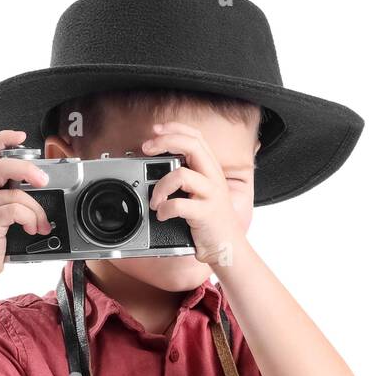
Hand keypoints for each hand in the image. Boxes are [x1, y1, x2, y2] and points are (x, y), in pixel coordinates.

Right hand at [0, 130, 53, 276]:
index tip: (21, 135)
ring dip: (36, 209)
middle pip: (1, 165)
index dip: (3, 138)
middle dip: (28, 169)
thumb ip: (12, 201)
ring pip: (15, 193)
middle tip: (43, 181)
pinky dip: (31, 219)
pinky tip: (32, 230)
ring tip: (42, 224)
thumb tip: (39, 193)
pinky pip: (15, 210)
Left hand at [142, 122, 245, 265]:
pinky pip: (179, 205)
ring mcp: (211, 194)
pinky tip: (162, 214)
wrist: (228, 247)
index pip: (195, 136)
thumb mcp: (204, 191)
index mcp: (211, 169)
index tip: (155, 131)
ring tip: (155, 199)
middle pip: (191, 145)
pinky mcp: (206, 213)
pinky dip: (164, 209)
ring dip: (160, 186)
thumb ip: (189, 175)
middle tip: (147, 149)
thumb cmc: (211, 220)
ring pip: (181, 174)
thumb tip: (161, 162)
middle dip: (164, 142)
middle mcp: (213, 177)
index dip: (174, 128)